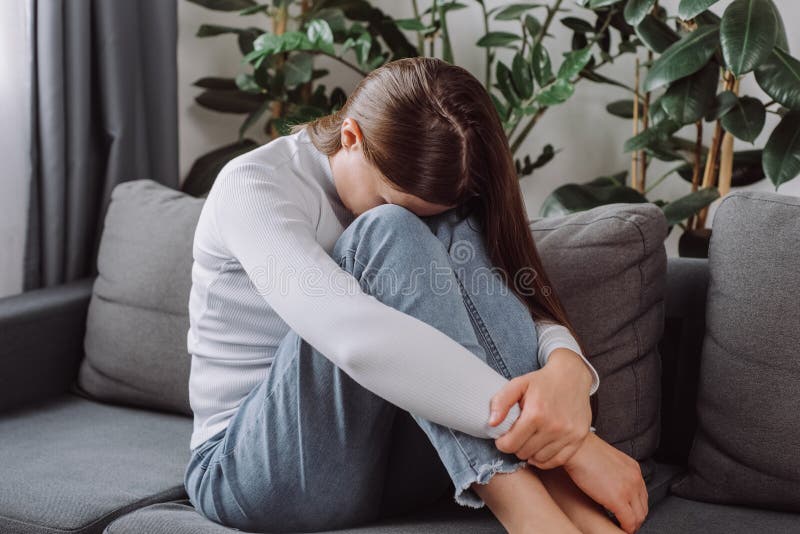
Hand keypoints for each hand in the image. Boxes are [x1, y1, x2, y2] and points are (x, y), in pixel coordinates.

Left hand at [489, 348, 592, 468]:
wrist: (572, 376)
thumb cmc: (542, 381)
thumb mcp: (518, 384)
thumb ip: (501, 402)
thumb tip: (491, 423)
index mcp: (536, 413)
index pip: (510, 445)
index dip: (502, 443)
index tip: (503, 437)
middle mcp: (554, 427)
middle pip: (524, 453)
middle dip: (516, 446)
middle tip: (517, 435)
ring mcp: (568, 434)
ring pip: (540, 459)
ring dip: (530, 453)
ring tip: (529, 440)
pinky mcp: (578, 439)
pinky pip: (557, 461)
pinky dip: (546, 459)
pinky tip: (540, 448)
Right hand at [563, 432, 648, 532]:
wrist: (576, 446)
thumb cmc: (583, 450)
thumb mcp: (606, 459)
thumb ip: (613, 471)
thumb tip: (608, 483)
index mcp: (633, 468)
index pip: (642, 494)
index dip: (635, 507)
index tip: (628, 512)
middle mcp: (635, 478)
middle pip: (643, 507)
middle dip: (635, 518)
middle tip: (625, 523)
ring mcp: (628, 489)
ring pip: (639, 517)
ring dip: (631, 525)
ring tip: (621, 526)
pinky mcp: (618, 500)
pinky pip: (629, 522)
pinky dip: (626, 528)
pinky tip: (617, 527)